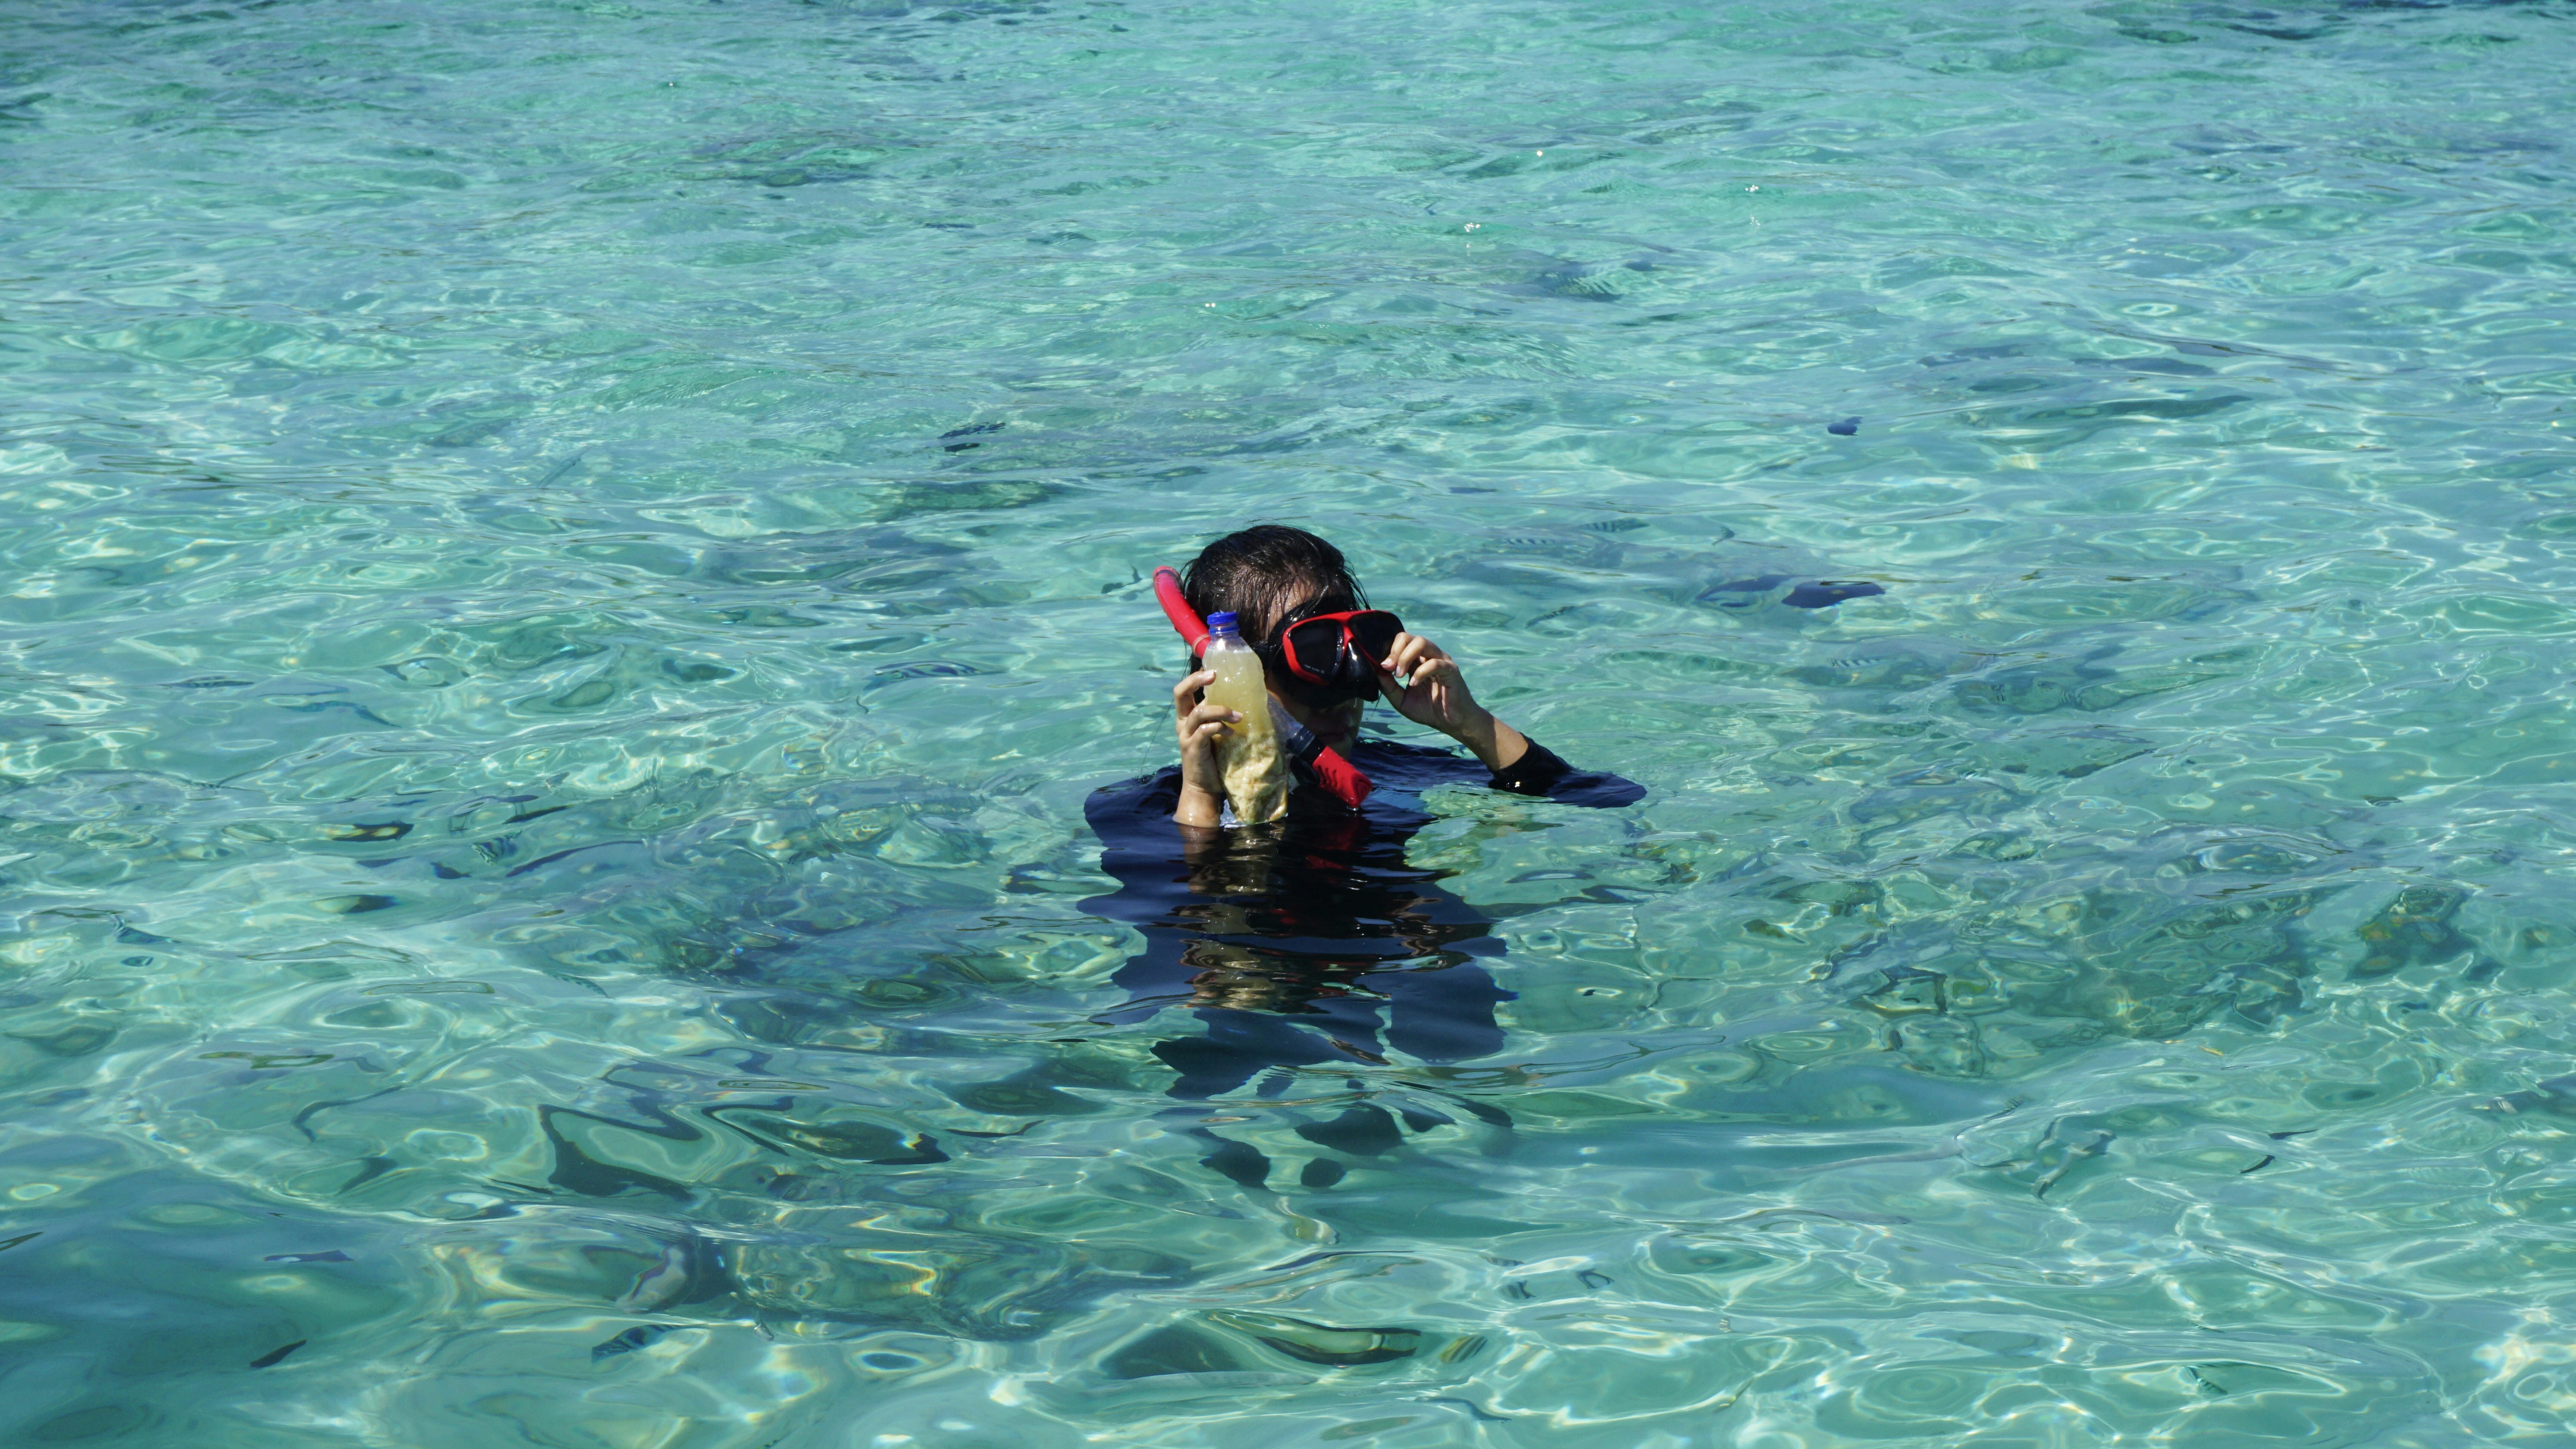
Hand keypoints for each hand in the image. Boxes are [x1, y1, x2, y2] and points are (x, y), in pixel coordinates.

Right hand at [1172, 669, 1236, 828]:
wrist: (1202, 787)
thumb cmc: (1212, 758)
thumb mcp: (1214, 733)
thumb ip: (1218, 718)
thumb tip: (1240, 699)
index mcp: (1186, 717)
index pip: (1182, 691)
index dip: (1195, 678)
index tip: (1213, 670)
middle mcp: (1182, 724)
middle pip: (1180, 694)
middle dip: (1196, 681)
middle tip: (1214, 675)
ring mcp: (1186, 736)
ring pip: (1198, 712)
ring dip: (1220, 710)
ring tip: (1238, 716)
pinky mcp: (1193, 749)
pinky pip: (1204, 731)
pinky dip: (1219, 728)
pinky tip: (1230, 733)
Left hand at [1378, 632, 1526, 770]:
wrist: (1451, 723)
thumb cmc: (1428, 710)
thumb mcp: (1401, 700)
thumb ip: (1388, 686)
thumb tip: (1376, 671)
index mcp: (1416, 660)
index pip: (1400, 642)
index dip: (1388, 651)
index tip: (1381, 667)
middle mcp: (1428, 656)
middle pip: (1409, 637)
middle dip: (1395, 650)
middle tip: (1388, 668)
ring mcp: (1440, 660)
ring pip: (1422, 642)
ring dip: (1405, 656)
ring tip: (1399, 675)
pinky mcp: (1450, 669)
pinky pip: (1434, 662)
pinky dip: (1421, 672)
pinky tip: (1414, 684)